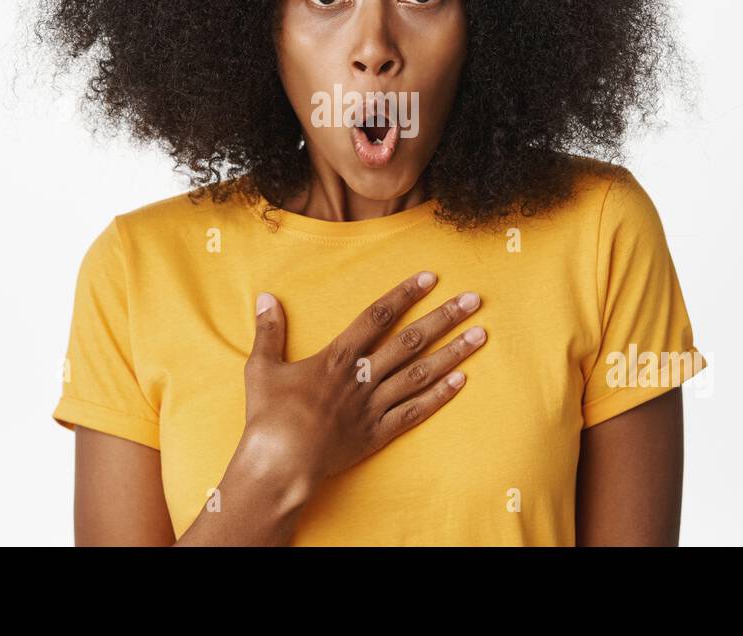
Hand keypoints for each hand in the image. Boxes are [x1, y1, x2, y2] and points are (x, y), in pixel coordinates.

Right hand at [236, 271, 484, 489]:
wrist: (280, 465)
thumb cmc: (269, 417)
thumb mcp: (262, 367)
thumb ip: (269, 330)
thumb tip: (266, 297)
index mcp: (337, 356)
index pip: (378, 316)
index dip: (404, 294)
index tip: (430, 277)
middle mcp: (363, 376)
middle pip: (411, 340)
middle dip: (444, 317)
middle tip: (472, 299)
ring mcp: (374, 406)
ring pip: (421, 373)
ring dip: (453, 352)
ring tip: (481, 334)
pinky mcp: (378, 434)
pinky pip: (415, 412)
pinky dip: (439, 396)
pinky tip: (461, 381)